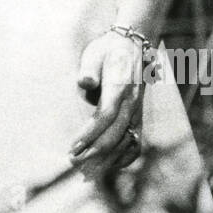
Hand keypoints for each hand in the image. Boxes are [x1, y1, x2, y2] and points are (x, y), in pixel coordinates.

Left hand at [71, 30, 145, 173]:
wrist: (133, 44)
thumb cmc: (107, 50)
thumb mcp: (94, 52)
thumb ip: (89, 69)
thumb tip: (85, 82)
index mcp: (119, 86)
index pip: (105, 116)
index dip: (90, 134)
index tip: (74, 146)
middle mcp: (131, 101)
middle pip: (116, 133)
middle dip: (95, 150)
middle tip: (74, 160)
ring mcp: (137, 110)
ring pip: (127, 141)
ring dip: (108, 157)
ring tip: (88, 168)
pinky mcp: (139, 115)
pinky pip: (137, 141)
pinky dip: (126, 157)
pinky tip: (111, 165)